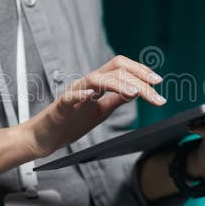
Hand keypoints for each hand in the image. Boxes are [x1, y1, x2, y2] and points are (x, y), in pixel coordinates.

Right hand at [23, 55, 165, 157]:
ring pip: (97, 79)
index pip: (122, 68)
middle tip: (156, 93)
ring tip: (135, 92)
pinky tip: (92, 97)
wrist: (45, 137)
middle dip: (138, 78)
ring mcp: (73, 93)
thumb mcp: (101, 111)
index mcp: (98, 84)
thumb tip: (137, 90)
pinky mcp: (60, 106)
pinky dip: (81, 95)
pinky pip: (70, 97)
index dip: (141, 72)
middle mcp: (87, 83)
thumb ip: (116, 99)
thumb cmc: (71, 122)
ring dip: (118, 84)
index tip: (158, 83)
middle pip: (114, 68)